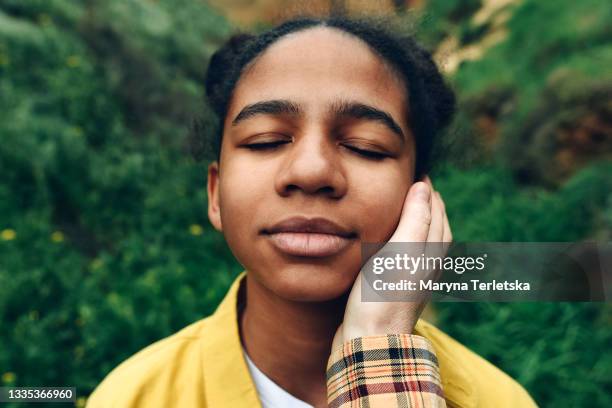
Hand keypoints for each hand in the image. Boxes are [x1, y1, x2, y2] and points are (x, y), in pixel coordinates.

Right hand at [332, 176, 451, 349]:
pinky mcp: (399, 288)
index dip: (427, 190)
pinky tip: (392, 243)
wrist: (371, 341)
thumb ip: (415, 219)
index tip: (416, 172)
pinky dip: (406, 240)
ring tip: (405, 207)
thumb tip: (424, 187)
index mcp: (431, 251)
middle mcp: (428, 264)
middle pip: (435, 225)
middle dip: (427, 202)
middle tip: (413, 184)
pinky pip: (409, 255)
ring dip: (419, 221)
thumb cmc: (383, 295)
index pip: (436, 211)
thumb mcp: (401, 251)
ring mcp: (415, 278)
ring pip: (424, 241)